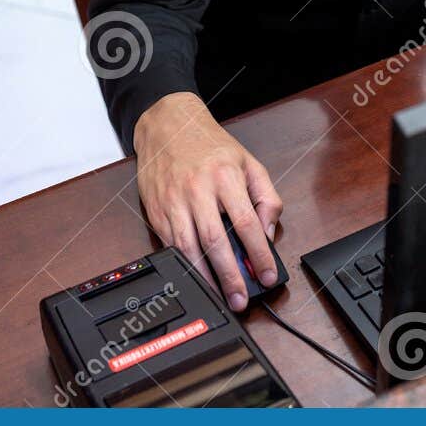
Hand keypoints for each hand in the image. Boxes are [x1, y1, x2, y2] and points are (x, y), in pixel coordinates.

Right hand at [132, 91, 284, 310]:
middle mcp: (198, 190)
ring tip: (219, 296)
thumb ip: (266, 198)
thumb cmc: (210, 146)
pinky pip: (170, 244)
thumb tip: (267, 234)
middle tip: (240, 299)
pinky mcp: (157, 210)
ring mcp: (174, 202)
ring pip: (189, 247)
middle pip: (216, 241)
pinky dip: (184, 264)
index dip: (259, 254)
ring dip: (205, 276)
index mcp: (226, 177)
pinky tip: (196, 276)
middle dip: (230, 275)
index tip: (267, 275)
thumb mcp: (249, 163)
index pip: (247, 223)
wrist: (168, 125)